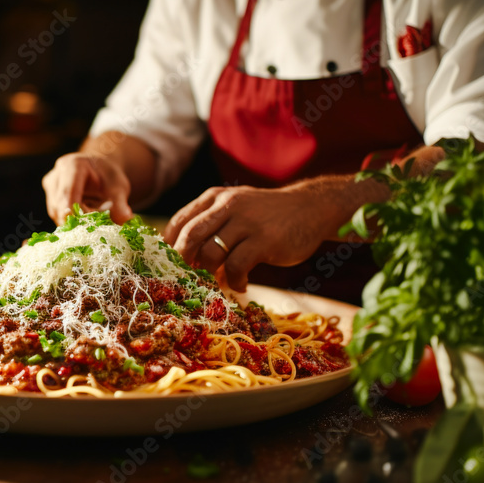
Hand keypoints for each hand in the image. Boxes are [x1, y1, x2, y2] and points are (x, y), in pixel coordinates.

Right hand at [42, 153, 134, 225]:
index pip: (69, 189)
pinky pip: (56, 216)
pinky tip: (84, 223)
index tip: (79, 224)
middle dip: (75, 219)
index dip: (72, 208)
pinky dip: (70, 223)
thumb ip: (120, 202)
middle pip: (60, 203)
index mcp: (73, 165)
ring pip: (56, 212)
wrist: (99, 172)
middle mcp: (56, 175)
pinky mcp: (50, 199)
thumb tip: (126, 218)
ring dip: (73, 223)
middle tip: (94, 230)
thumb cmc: (108, 177)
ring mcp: (50, 187)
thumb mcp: (118, 187)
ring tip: (92, 224)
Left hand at [164, 184, 345, 290]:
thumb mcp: (236, 210)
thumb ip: (212, 228)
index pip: (180, 221)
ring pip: (211, 253)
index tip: (171, 265)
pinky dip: (234, 281)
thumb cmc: (268, 215)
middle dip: (183, 262)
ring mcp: (246, 221)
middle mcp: (227, 205)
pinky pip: (237, 266)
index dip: (171, 246)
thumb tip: (188, 261)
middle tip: (186, 278)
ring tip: (219, 283)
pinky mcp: (264, 240)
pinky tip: (241, 285)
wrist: (311, 207)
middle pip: (190, 236)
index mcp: (215, 197)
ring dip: (210, 274)